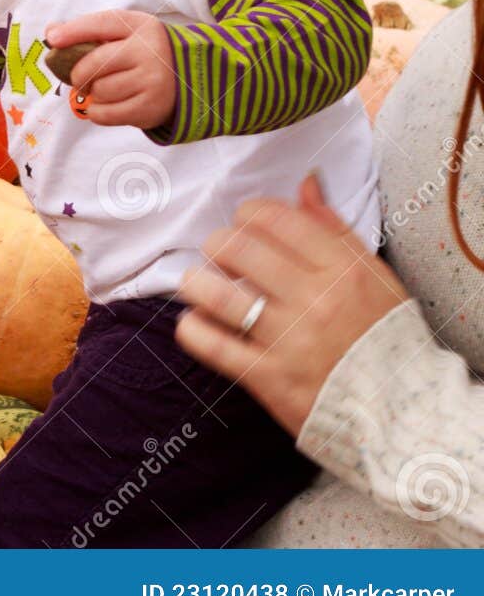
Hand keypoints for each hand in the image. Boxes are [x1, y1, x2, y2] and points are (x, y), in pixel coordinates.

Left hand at [44, 9, 175, 129]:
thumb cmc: (141, 54)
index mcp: (141, 26)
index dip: (73, 31)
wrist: (186, 80)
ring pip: (99, 90)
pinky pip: (105, 114)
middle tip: (81, 79)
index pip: (101, 23)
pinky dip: (97, 112)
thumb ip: (87, 30)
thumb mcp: (124, 33)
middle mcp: (149, 51)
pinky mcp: (150, 107)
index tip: (53, 40)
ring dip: (93, 94)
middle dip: (79, 74)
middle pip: (93, 64)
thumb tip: (51, 31)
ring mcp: (152, 80)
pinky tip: (106, 105)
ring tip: (105, 90)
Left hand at [174, 171, 410, 436]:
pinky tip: (197, 322)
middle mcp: (313, 299)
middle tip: (222, 258)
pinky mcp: (269, 378)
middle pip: (236, 248)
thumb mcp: (374, 277)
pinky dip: (192, 328)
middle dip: (218, 245)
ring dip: (196, 283)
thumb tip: (304, 183)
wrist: (403, 412)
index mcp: (341, 270)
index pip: (273, 218)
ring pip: (214, 293)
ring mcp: (288, 340)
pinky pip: (210, 344)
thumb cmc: (385, 338)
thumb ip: (334, 229)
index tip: (247, 226)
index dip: (248, 214)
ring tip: (200, 286)